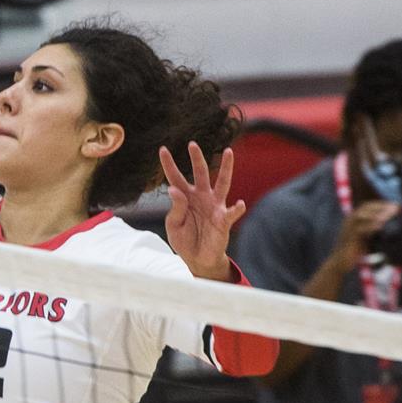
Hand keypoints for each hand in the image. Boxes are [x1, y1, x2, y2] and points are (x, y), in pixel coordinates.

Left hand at [160, 142, 246, 280]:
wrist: (198, 259)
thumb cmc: (184, 240)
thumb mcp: (173, 225)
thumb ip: (175, 208)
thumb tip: (173, 189)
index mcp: (185, 198)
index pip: (175, 178)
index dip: (169, 164)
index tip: (162, 149)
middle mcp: (201, 197)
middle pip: (200, 173)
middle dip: (197, 158)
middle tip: (192, 144)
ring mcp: (214, 206)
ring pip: (222, 183)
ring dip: (226, 168)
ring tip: (228, 152)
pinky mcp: (223, 220)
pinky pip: (231, 213)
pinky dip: (236, 209)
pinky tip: (239, 204)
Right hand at [330, 201, 401, 268]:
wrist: (340, 262)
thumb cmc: (354, 250)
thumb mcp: (366, 236)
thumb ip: (374, 228)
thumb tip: (389, 223)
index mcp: (353, 219)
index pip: (368, 206)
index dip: (382, 204)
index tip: (396, 205)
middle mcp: (349, 220)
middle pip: (366, 208)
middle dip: (381, 207)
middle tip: (396, 208)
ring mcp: (348, 228)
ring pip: (361, 215)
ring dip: (377, 214)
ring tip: (390, 215)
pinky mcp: (349, 237)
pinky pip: (359, 229)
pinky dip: (370, 226)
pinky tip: (381, 226)